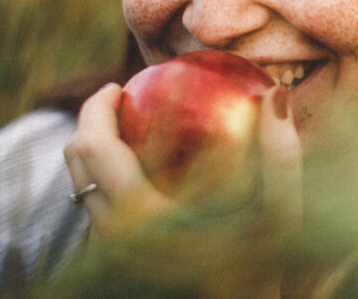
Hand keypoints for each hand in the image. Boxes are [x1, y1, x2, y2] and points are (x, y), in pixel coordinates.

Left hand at [63, 81, 302, 245]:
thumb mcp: (280, 216)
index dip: (97, 108)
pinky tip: (144, 177)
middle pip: (77, 164)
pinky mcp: (116, 264)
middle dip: (90, 124)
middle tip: (118, 101)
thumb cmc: (260, 272)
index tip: (119, 86)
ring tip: (129, 134)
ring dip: (98, 156)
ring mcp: (110, 254)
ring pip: (81, 190)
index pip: (94, 149)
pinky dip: (109, 185)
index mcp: (141, 218)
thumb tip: (274, 94)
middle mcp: (113, 237)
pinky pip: (97, 213)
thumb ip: (279, 156)